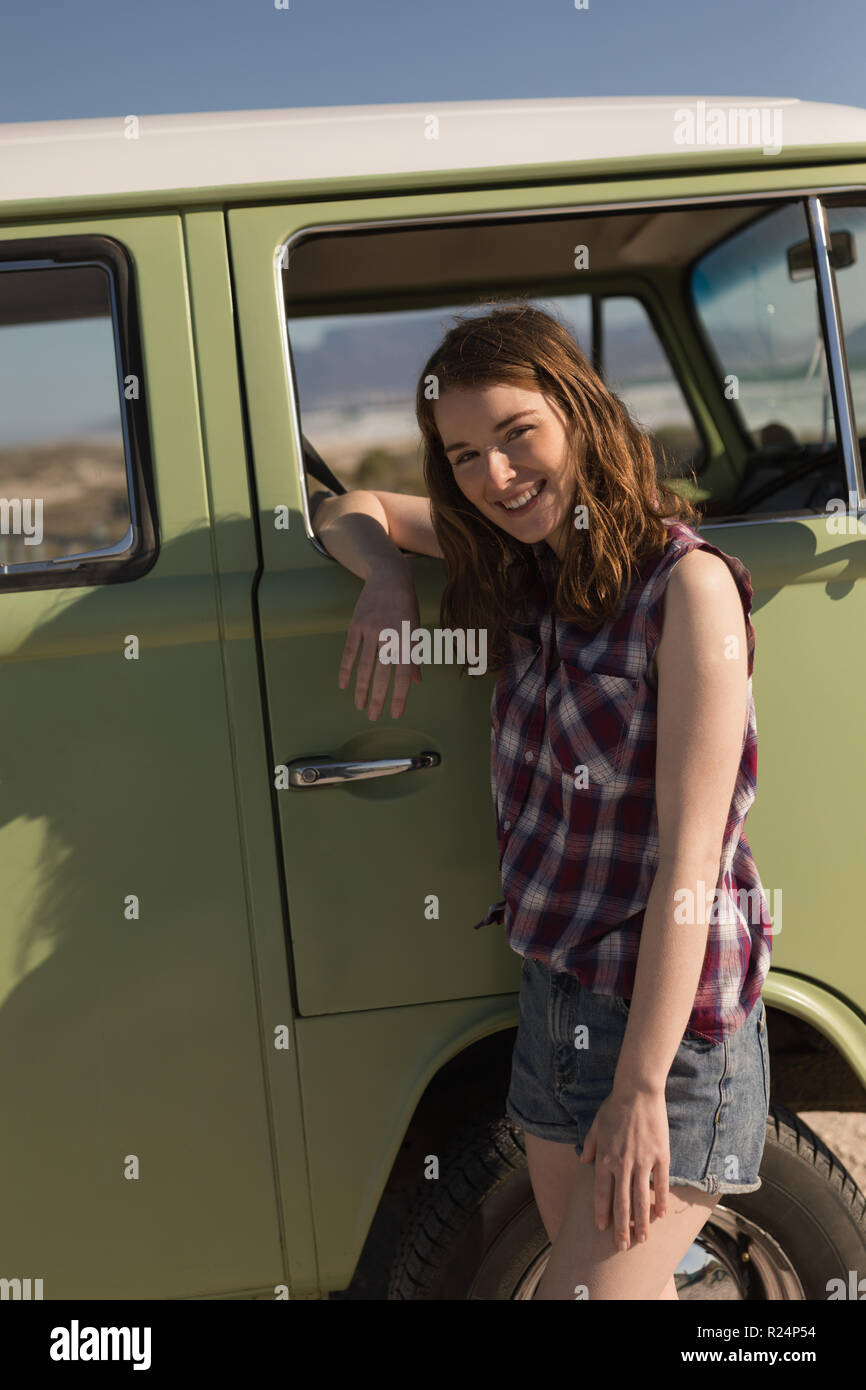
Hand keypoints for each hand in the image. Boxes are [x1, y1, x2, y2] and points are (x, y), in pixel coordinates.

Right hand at [338, 558, 421, 719]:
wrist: (390, 577)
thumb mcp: (415, 629)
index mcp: (408, 639)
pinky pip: (350, 651)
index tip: (395, 714)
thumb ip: (414, 656)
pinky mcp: (357, 624)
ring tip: (359, 706)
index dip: (400, 696)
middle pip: (383, 673)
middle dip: (377, 697)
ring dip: (361, 688)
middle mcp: (390, 636)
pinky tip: (343, 685)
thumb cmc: (406, 607)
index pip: (404, 674)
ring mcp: (372, 630)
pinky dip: (346, 669)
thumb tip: (417, 681)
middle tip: (373, 717)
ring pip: (364, 665)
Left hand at [579, 1085, 670, 1249]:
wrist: (638, 1092)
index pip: (602, 1193)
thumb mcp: (596, 1126)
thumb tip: (585, 1163)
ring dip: (641, 1222)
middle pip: (621, 1203)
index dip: (602, 1213)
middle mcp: (622, 1165)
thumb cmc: (615, 1107)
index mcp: (605, 1158)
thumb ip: (590, 1146)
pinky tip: (661, 1215)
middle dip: (621, 1227)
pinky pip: (661, 1184)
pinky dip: (660, 1201)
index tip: (601, 1229)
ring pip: (641, 1199)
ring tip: (642, 1239)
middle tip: (622, 1246)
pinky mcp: (660, 1157)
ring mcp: (643, 1162)